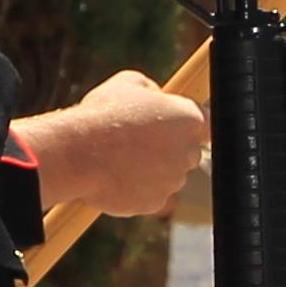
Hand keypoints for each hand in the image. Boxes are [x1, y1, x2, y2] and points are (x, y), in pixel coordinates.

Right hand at [15, 72, 211, 221]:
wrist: (78, 152)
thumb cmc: (102, 114)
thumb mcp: (128, 83)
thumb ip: (151, 89)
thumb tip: (156, 96)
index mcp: (188, 118)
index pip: (207, 125)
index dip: (189, 125)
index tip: (176, 126)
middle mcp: (188, 152)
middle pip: (187, 152)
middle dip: (168, 148)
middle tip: (138, 141)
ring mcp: (173, 180)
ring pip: (167, 176)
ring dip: (151, 169)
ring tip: (119, 157)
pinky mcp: (155, 203)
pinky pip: (149, 195)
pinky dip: (136, 189)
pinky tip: (114, 175)